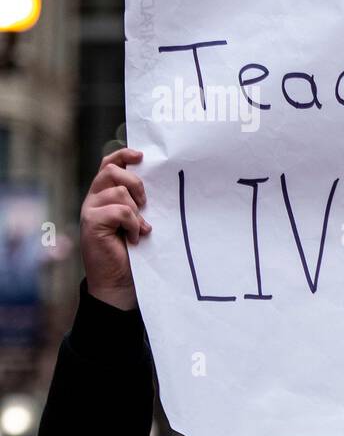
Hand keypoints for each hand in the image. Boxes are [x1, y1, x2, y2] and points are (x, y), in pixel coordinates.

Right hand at [81, 148, 150, 310]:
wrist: (120, 281)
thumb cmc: (133, 252)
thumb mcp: (140, 220)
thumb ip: (140, 202)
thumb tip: (160, 181)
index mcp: (105, 195)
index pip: (109, 164)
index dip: (123, 155)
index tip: (142, 156)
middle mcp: (94, 199)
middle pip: (112, 171)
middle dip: (135, 183)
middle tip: (146, 204)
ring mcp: (90, 210)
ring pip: (119, 191)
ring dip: (137, 211)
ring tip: (140, 229)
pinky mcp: (91, 223)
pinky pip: (120, 211)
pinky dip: (133, 224)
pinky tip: (134, 238)